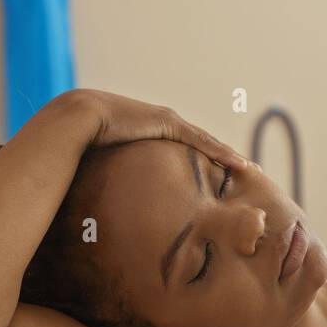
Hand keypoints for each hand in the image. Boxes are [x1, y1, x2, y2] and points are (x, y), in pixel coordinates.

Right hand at [61, 88, 249, 169]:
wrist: (76, 119)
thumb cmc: (81, 144)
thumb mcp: (104, 166)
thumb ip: (114, 181)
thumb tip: (107, 207)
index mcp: (151, 132)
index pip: (186, 149)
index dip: (206, 161)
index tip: (221, 176)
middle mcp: (163, 123)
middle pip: (202, 144)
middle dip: (224, 158)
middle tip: (246, 172)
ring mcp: (167, 121)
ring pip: (207, 142)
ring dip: (230, 156)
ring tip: (250, 169)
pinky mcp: (167, 123)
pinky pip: (201, 141)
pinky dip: (221, 152)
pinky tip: (239, 163)